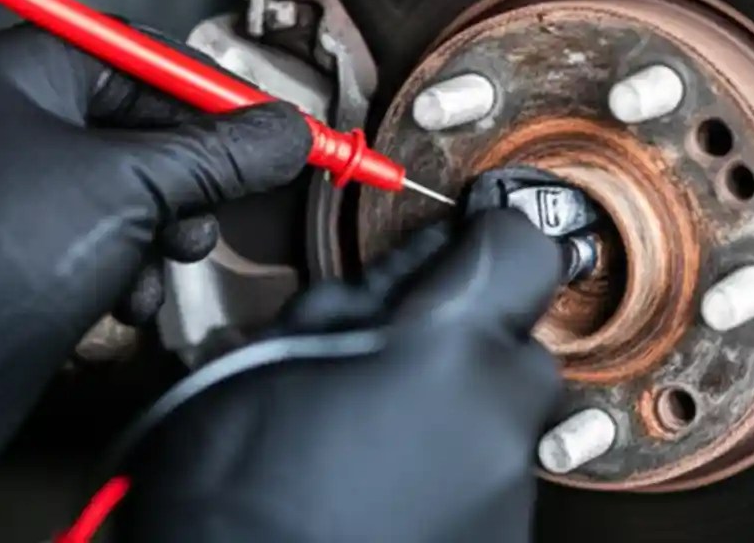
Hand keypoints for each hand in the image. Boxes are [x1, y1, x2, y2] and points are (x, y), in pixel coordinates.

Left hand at [0, 24, 308, 521]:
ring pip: (130, 190)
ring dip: (167, 227)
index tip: (266, 124)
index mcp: (19, 73)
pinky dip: (131, 268)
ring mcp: (14, 192)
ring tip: (171, 255)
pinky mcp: (22, 253)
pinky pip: (103, 240)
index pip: (140, 52)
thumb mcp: (131, 188)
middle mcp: (12, 122)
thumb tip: (285, 132)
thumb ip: (220, 156)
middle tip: (222, 199)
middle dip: (192, 173)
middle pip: (141, 125)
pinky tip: (129, 299)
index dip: (209, 89)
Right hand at [116, 209, 563, 542]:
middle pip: (517, 346)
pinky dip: (456, 467)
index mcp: (448, 355)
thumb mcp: (277, 353)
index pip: (523, 252)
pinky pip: (496, 475)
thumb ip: (372, 293)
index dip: (490, 241)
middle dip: (468, 343)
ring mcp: (509, 494)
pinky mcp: (506, 538)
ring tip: (378, 436)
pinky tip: (391, 482)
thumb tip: (427, 256)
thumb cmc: (230, 495)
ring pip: (506, 416)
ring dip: (459, 410)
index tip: (469, 245)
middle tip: (392, 363)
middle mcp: (499, 425)